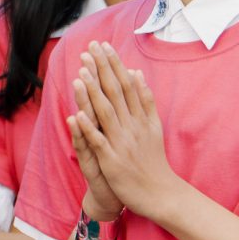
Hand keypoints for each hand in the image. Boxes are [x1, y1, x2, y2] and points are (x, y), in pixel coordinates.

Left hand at [71, 45, 182, 221]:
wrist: (160, 193)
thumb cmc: (154, 161)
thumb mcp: (154, 126)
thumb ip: (145, 100)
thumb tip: (136, 73)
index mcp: (142, 117)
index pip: (126, 84)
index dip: (114, 64)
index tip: (103, 46)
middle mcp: (133, 126)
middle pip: (116, 93)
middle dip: (102, 69)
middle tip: (90, 48)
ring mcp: (123, 143)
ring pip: (106, 113)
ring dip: (93, 92)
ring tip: (81, 71)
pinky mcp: (113, 161)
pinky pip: (99, 142)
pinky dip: (89, 128)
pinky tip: (78, 114)